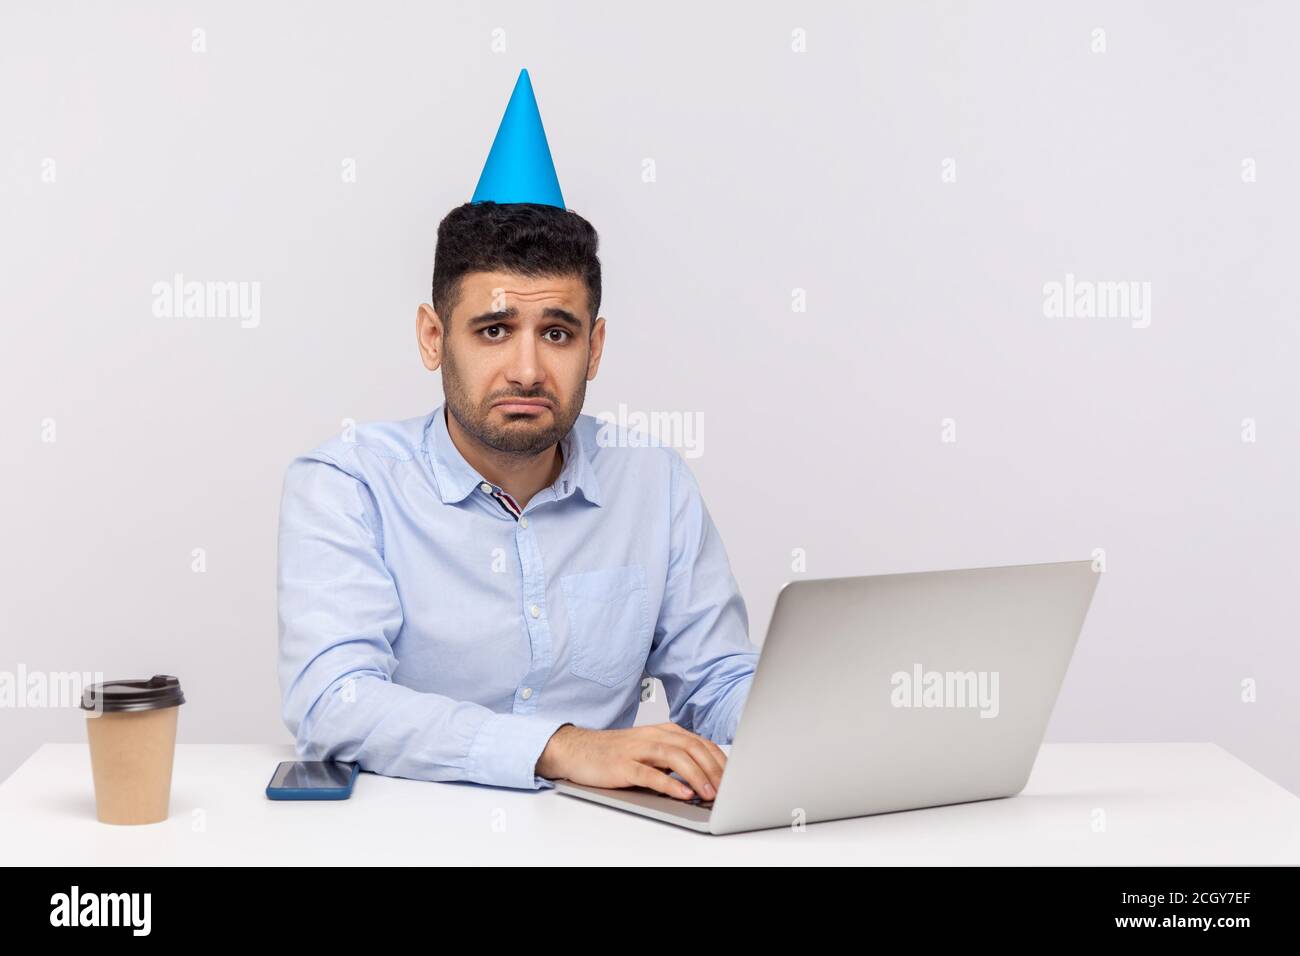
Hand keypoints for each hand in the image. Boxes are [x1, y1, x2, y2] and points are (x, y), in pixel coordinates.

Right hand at [536, 722, 726, 800]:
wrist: (577, 750)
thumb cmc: (615, 753)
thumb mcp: (650, 751)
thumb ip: (674, 759)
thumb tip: (705, 778)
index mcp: (664, 731)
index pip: (700, 743)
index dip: (720, 760)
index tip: (735, 778)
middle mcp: (654, 736)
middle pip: (693, 748)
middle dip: (714, 769)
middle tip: (728, 789)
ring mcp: (637, 749)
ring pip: (675, 757)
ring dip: (696, 775)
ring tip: (710, 794)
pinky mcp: (623, 765)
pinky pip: (650, 773)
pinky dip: (669, 783)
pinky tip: (682, 793)